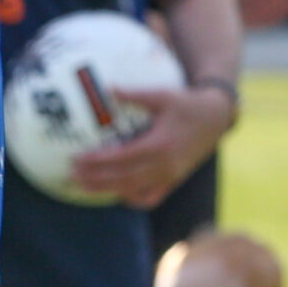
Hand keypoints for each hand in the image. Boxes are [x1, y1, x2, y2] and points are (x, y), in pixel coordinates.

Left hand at [69, 84, 234, 207]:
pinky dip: (133, 199)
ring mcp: (170, 176)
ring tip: (82, 187)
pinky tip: (115, 194)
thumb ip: (134, 94)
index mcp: (159, 145)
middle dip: (95, 179)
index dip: (97, 161)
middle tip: (70, 176)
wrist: (217, 118)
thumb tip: (107, 88)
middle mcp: (164, 165)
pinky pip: (151, 197)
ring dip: (106, 191)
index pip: (121, 158)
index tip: (75, 159)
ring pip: (133, 190)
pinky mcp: (174, 180)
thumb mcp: (162, 95)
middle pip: (123, 179)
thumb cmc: (187, 103)